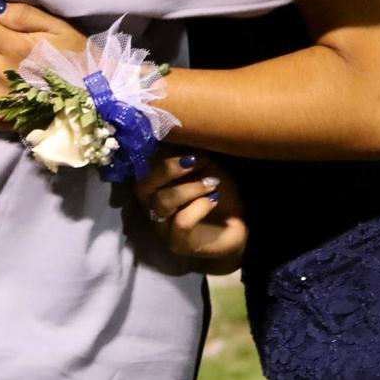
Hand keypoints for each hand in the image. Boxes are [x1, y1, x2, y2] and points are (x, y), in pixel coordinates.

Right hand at [133, 151, 246, 271]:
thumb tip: (183, 137)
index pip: (140, 168)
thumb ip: (190, 154)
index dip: (155, 154)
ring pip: (161, 203)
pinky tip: (213, 200)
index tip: (181, 144)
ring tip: (211, 182)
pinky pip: (181, 222)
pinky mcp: (178, 243)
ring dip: (189, 188)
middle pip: (141, 186)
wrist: (238, 224)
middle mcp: (151, 205)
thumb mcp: (205, 166)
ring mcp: (162, 226)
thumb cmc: (215, 190)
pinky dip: (199, 207)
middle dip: (167, 169)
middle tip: (193, 161)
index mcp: (154, 184)